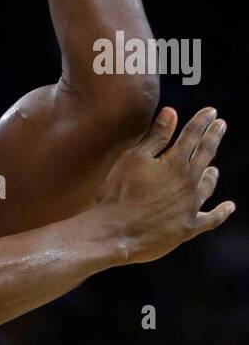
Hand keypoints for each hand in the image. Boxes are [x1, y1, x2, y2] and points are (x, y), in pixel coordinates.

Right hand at [95, 107, 233, 263]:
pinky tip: (229, 207)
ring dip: (212, 174)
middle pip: (205, 155)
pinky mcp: (188, 228)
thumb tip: (172, 112)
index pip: (192, 135)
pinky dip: (222, 212)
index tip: (211, 111)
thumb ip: (155, 137)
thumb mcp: (133, 159)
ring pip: (207, 185)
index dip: (202, 121)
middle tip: (221, 125)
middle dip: (213, 138)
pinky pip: (212, 219)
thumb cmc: (118, 194)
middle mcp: (189, 182)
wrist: (115, 233)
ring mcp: (191, 206)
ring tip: (214, 168)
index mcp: (175, 163)